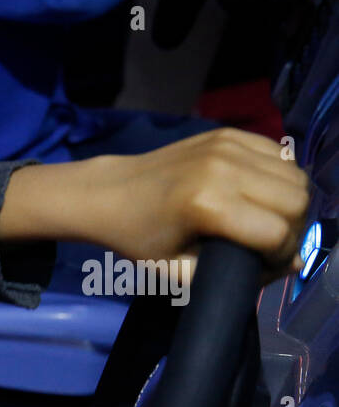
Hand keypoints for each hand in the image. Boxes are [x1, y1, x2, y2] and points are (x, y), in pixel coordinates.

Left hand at [0, 127, 312, 287]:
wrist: (109, 192)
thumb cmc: (137, 238)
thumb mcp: (177, 270)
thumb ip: (234, 273)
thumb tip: (289, 265)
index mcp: (207, 205)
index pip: (277, 233)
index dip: (282, 255)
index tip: (267, 264)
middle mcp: (224, 169)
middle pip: (296, 201)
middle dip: (293, 229)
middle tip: (272, 243)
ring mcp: (227, 146)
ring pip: (295, 176)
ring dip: (291, 202)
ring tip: (268, 219)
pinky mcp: (227, 133)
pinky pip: (279, 155)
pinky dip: (280, 177)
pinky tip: (259, 194)